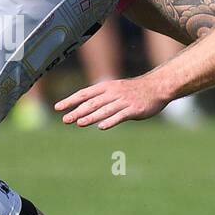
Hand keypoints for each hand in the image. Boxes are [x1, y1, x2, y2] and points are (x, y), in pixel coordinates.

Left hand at [54, 74, 171, 129]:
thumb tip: (83, 110)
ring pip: (104, 109)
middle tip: (65, 120)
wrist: (156, 87)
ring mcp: (123, 101)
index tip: (58, 108)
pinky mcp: (134, 109)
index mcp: (106, 87)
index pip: (84, 93)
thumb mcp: (114, 90)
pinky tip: (101, 127)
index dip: (70, 100)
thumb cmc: (133, 91)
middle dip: (77, 111)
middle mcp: (113, 93)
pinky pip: (120, 116)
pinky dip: (110, 121)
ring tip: (79, 123)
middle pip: (92, 103)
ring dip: (91, 117)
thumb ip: (100, 99)